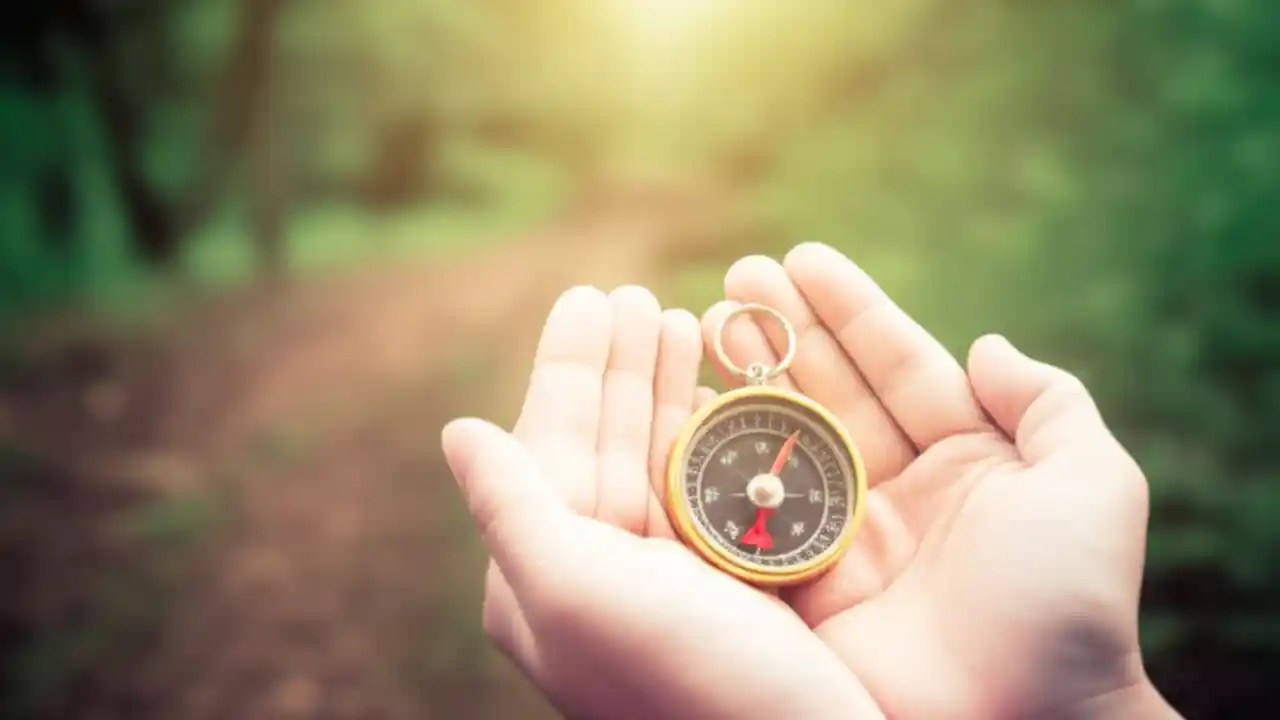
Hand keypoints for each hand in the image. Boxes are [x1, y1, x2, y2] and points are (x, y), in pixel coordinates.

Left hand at [442, 286, 881, 718]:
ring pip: (656, 457)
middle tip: (638, 293)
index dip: (566, 369)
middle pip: (601, 442)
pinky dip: (714, 430)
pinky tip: (724, 386)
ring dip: (665, 386)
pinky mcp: (725, 582)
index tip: (589, 296)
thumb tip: (454, 430)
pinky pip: (708, 485)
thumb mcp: (577, 593)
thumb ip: (511, 508)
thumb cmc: (687, 681)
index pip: (544, 447)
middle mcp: (597, 577)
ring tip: (681, 318)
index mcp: (544, 579)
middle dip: (619, 367)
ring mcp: (664, 579)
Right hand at [708, 244, 1176, 717]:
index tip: (801, 258)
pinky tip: (686, 409)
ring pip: (783, 443)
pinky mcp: (801, 590)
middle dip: (782, 332)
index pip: (898, 366)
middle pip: (829, 394)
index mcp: (966, 462)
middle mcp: (898, 494)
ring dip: (742, 382)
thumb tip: (987, 345)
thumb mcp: (1092, 486)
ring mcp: (846, 542)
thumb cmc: (1068, 604)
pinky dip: (718, 464)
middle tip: (735, 278)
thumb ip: (1050, 403)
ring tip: (700, 320)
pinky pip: (753, 514)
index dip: (851, 310)